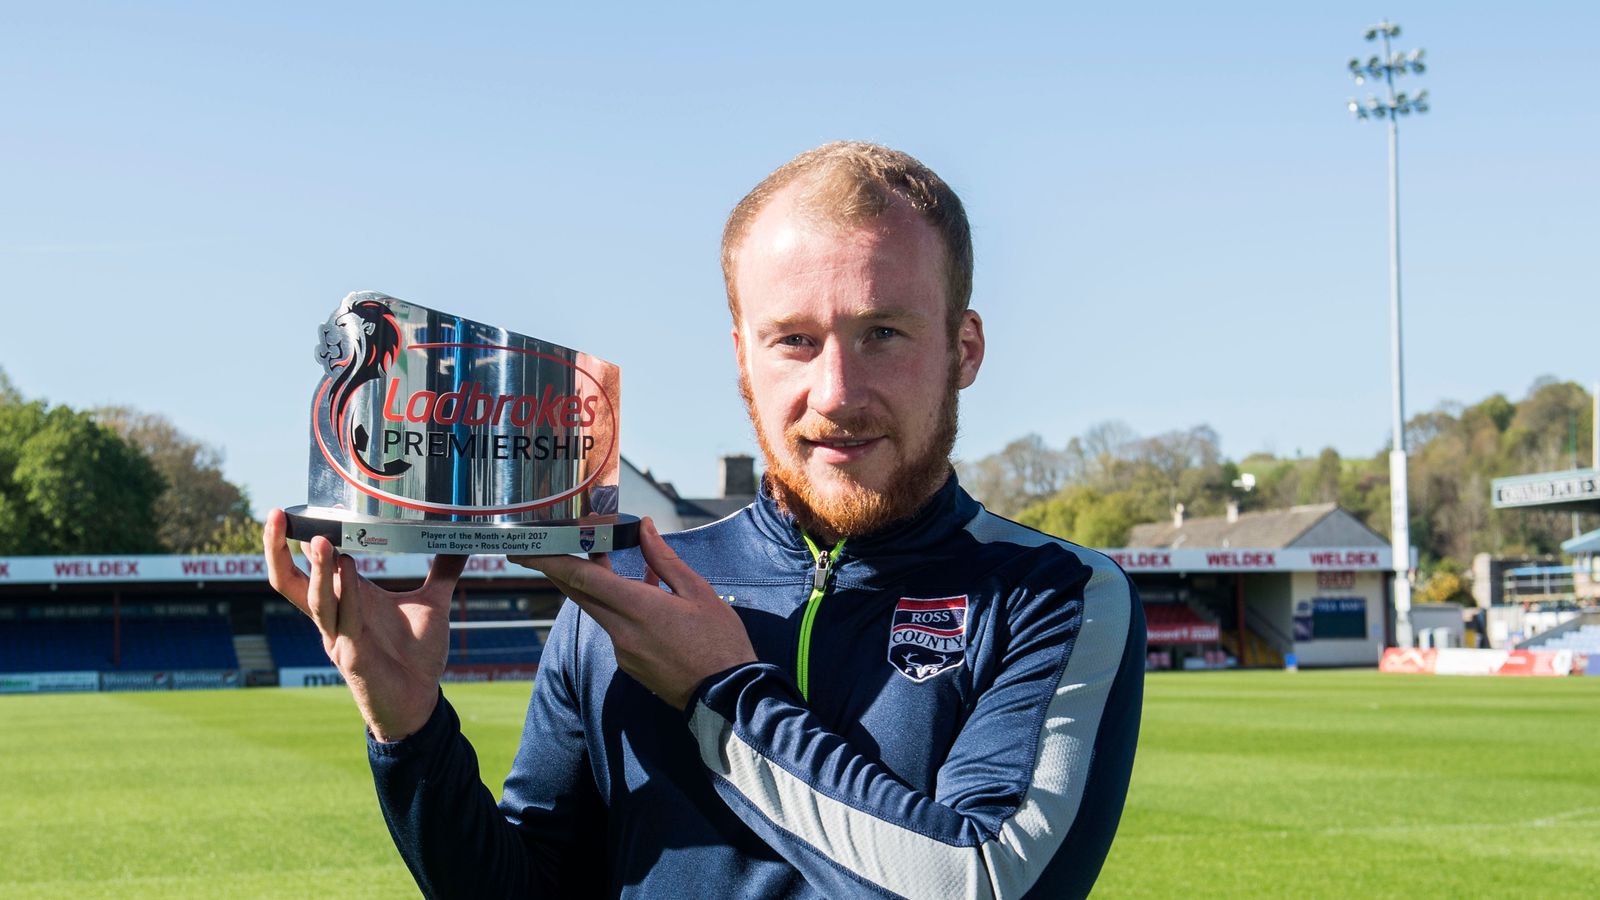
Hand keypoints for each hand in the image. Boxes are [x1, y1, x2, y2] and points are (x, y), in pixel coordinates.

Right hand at [262, 509, 466, 740]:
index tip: (284, 511)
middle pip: (288, 583)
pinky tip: (350, 571)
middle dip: (277, 550)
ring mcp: (339, 637)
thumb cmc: (417, 655)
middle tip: (277, 516)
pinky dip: (348, 595)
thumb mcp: (431, 603)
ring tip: (322, 540)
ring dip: (317, 571)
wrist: (421, 702)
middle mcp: (334, 617)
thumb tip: (461, 540)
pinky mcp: (352, 657)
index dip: (287, 542)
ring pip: (316, 601)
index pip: (301, 569)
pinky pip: (345, 622)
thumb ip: (443, 571)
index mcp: (344, 601)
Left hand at [514, 517, 755, 709]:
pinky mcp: (629, 662)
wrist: (726, 694)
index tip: (525, 548)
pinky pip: (614, 625)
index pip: (582, 579)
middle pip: (578, 594)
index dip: (550, 560)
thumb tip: (643, 527)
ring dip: (593, 583)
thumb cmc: (719, 640)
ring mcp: (623, 650)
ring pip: (597, 609)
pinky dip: (617, 604)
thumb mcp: (697, 591)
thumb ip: (664, 559)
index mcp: (638, 608)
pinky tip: (641, 590)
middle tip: (544, 544)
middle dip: (557, 568)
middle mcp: (621, 631)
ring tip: (602, 554)